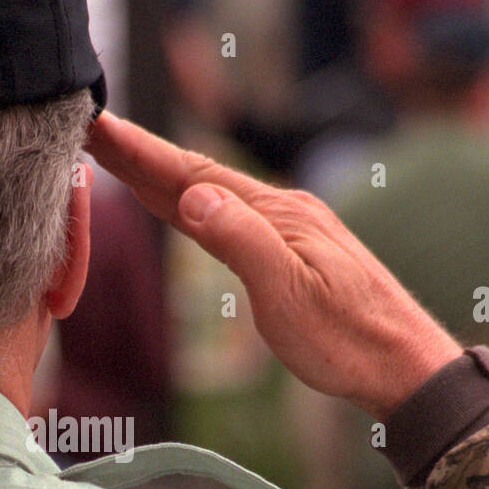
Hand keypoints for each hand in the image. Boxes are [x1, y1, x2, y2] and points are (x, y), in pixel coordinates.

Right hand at [85, 111, 460, 419]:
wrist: (401, 365)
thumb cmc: (347, 339)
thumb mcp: (289, 293)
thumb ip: (241, 241)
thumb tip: (193, 196)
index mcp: (276, 214)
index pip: (194, 174)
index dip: (141, 152)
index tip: (98, 124)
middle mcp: (279, 211)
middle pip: (194, 175)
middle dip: (139, 152)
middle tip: (87, 126)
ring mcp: (284, 229)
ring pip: (207, 194)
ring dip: (158, 175)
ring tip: (114, 155)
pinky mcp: (287, 252)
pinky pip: (223, 218)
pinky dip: (188, 204)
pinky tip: (175, 203)